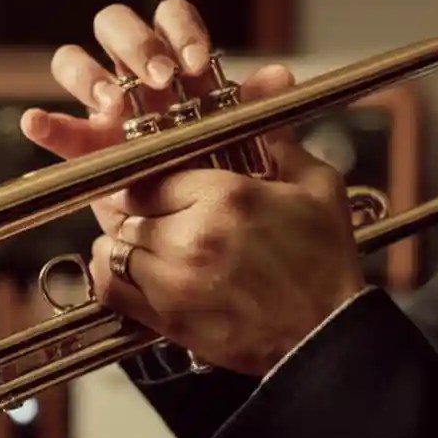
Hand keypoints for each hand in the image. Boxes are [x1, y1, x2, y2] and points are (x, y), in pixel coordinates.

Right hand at [19, 0, 293, 245]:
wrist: (194, 221)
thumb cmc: (213, 164)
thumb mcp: (238, 134)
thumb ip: (254, 105)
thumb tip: (281, 77)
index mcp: (173, 57)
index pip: (169, 17)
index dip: (180, 30)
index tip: (196, 62)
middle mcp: (130, 71)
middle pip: (115, 25)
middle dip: (135, 45)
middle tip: (159, 79)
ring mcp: (100, 104)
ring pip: (74, 60)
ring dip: (90, 75)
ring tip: (113, 104)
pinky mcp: (80, 144)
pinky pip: (53, 125)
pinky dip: (43, 123)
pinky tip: (38, 123)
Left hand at [20, 0, 365, 376]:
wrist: (327, 336)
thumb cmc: (327, 265)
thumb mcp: (318, 188)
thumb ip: (281, 143)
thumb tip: (267, 101)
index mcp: (227, 197)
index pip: (153, 171)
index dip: (150, 174)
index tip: (155, 179)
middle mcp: (193, 236)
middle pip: (128, 207)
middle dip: (135, 206)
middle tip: (149, 207)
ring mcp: (176, 280)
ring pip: (116, 244)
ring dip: (123, 238)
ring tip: (142, 236)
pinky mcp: (168, 319)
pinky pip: (112, 288)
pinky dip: (111, 273)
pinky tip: (128, 266)